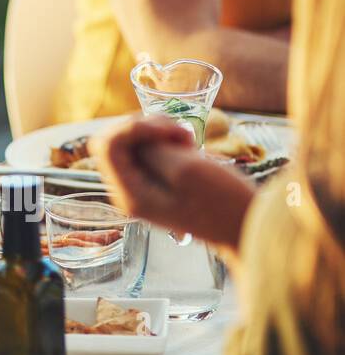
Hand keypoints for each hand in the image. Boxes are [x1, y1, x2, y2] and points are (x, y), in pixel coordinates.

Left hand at [90, 116, 255, 251]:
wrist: (247, 227)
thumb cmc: (225, 204)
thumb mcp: (188, 171)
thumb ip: (152, 150)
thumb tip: (133, 135)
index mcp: (130, 195)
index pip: (107, 145)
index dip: (135, 128)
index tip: (171, 133)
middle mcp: (127, 190)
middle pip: (116, 138)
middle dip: (147, 128)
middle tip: (184, 136)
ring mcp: (139, 184)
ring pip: (132, 138)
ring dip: (159, 131)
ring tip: (189, 141)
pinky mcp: (154, 176)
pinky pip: (148, 146)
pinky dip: (166, 138)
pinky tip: (188, 145)